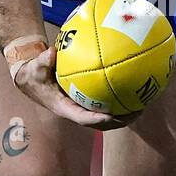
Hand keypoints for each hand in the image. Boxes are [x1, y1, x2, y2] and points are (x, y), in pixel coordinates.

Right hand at [12, 46, 135, 129]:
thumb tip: (51, 52)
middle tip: (136, 112)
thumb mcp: (35, 68)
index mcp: (64, 108)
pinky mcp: (86, 101)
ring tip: (143, 105)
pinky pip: (105, 104)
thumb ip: (42, 61)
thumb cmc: (34, 73)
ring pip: (107, 116)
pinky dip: (119, 100)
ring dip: (124, 114)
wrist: (32, 77)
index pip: (82, 118)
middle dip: (119, 121)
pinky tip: (133, 90)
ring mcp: (82, 107)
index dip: (97, 119)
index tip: (111, 116)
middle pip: (101, 123)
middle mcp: (76, 111)